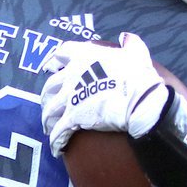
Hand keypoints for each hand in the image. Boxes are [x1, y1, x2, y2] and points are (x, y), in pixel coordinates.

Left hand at [39, 32, 169, 152]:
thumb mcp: (136, 52)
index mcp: (84, 56)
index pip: (61, 53)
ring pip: (49, 109)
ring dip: (47, 118)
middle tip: (49, 103)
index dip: (54, 59)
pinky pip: (58, 132)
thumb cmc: (138, 74)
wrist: (140, 100)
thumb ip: (129, 43)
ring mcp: (70, 97)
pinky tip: (56, 149)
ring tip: (49, 127)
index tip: (49, 66)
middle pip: (50, 85)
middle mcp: (72, 75)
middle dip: (48, 95)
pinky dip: (56, 141)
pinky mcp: (73, 117)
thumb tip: (125, 38)